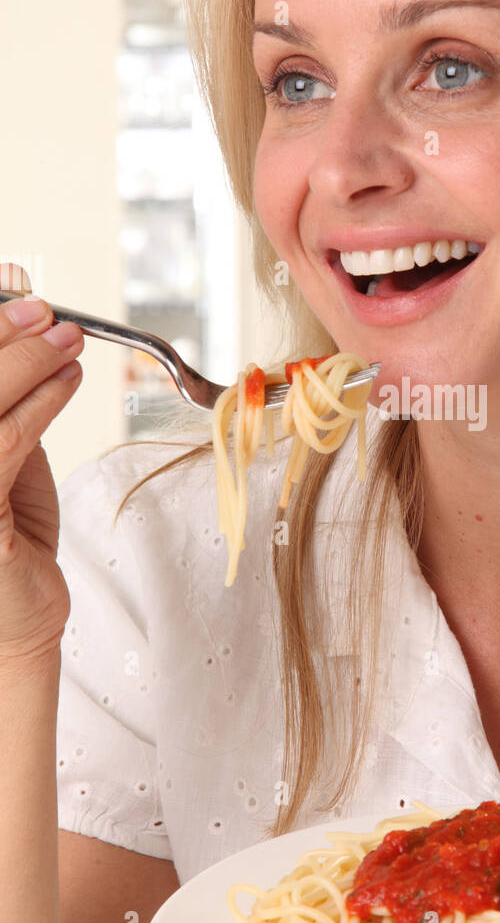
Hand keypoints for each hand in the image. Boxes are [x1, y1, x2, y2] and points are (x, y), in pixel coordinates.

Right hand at [0, 264, 83, 667]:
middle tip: (48, 311)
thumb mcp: (2, 459)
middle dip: (0, 333)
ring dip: (28, 362)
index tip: (14, 291)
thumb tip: (26, 332)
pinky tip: (69, 382)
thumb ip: (4, 405)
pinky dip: (41, 402)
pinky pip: (2, 442)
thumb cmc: (5, 544)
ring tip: (69, 341)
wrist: (12, 632)